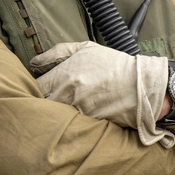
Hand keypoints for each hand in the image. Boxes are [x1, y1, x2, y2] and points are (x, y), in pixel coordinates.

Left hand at [30, 42, 173, 145]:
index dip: (36, 88)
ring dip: (54, 113)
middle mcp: (66, 95)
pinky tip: (74, 116)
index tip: (43, 87)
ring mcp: (75, 112)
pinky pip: (68, 125)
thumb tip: (34, 62)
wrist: (140, 86)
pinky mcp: (85, 124)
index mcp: (64, 75)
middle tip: (49, 98)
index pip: (35, 87)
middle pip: (41, 104)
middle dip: (42, 101)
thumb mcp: (85, 48)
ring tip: (62, 107)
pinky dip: (68, 122)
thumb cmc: (112, 65)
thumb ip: (57, 52)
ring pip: (53, 116)